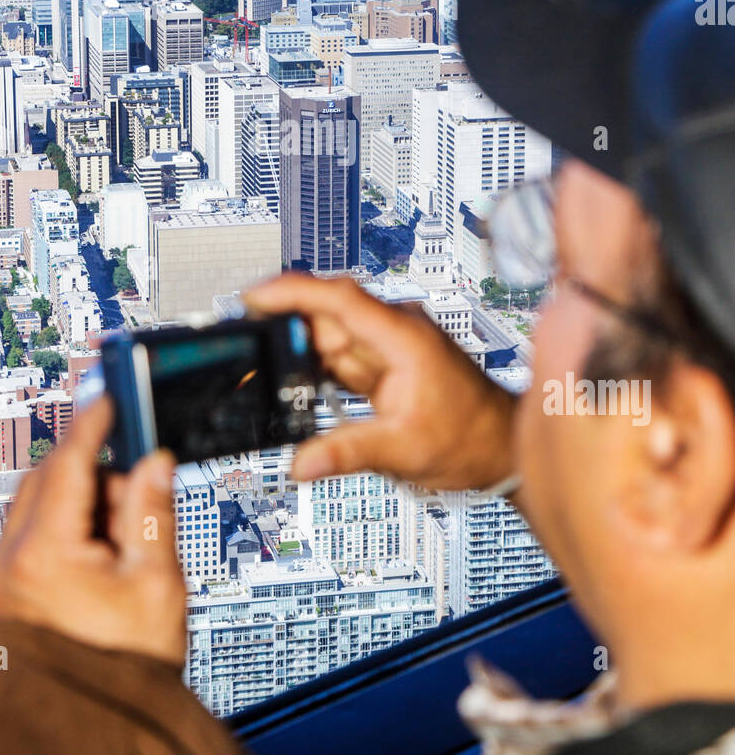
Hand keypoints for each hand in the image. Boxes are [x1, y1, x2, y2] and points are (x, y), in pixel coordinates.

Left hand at [0, 396, 186, 664]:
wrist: (98, 719)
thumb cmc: (125, 665)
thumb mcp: (158, 581)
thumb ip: (154, 510)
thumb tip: (154, 462)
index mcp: (44, 555)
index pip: (68, 463)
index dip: (95, 424)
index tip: (112, 399)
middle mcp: (10, 561)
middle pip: (51, 478)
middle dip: (97, 473)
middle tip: (139, 492)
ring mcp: (2, 576)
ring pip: (42, 502)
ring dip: (83, 501)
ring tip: (125, 542)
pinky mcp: (6, 588)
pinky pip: (34, 532)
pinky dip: (68, 526)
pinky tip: (103, 555)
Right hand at [245, 273, 515, 490]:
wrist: (502, 446)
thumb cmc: (472, 438)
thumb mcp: (405, 450)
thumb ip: (348, 453)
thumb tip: (302, 462)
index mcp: (403, 337)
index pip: (339, 297)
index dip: (292, 292)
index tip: (253, 297)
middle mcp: (395, 330)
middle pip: (325, 317)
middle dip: (289, 337)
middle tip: (252, 359)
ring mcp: (389, 344)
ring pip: (329, 337)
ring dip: (303, 359)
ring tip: (279, 385)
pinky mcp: (385, 360)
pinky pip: (341, 355)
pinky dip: (318, 369)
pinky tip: (304, 389)